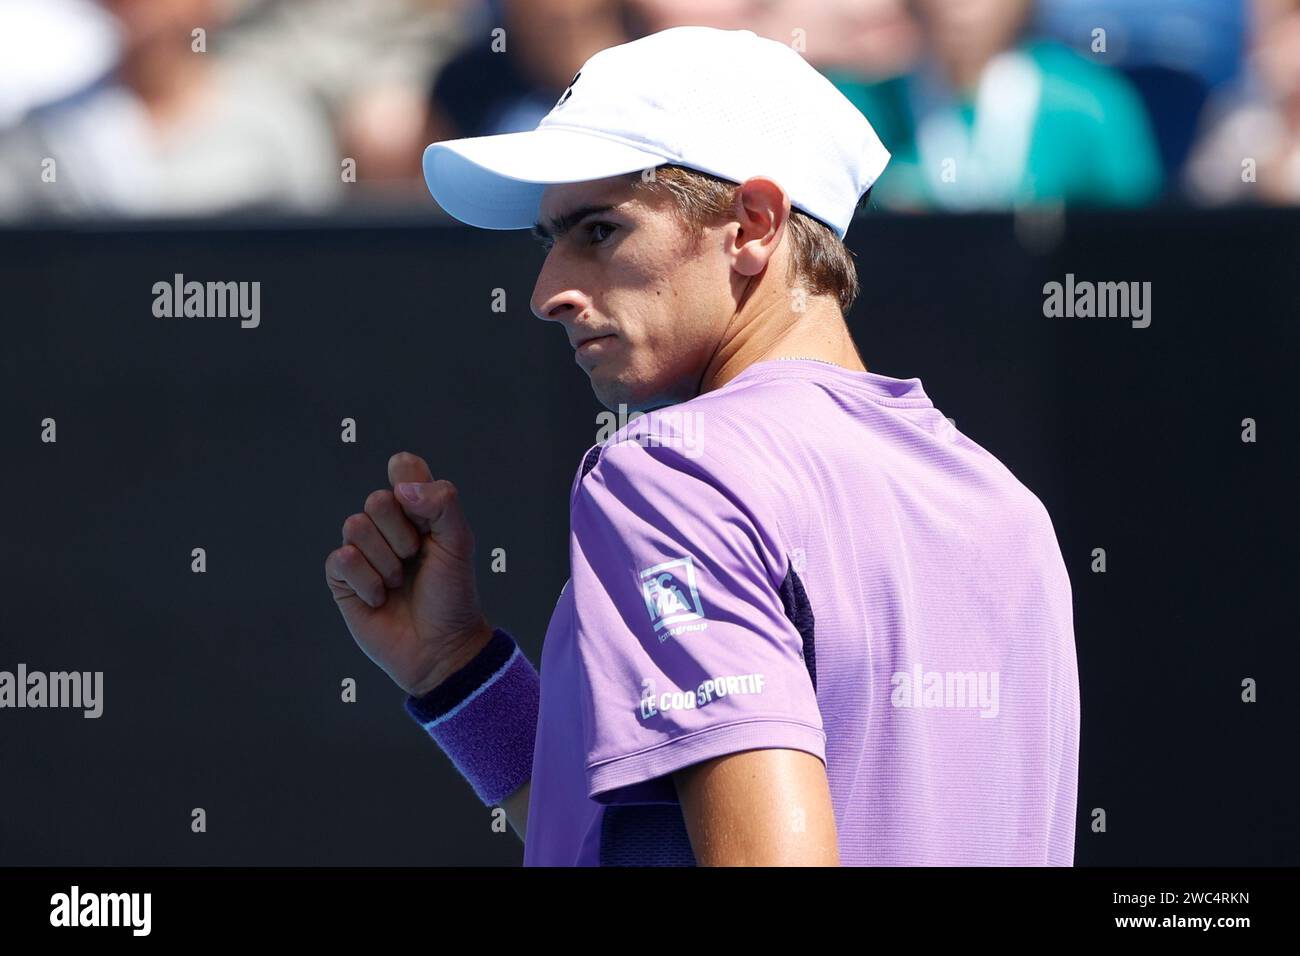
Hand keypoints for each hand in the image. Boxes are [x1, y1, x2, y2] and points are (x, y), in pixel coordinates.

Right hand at [325, 451, 492, 696]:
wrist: (440, 647)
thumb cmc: (453, 594)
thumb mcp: (460, 542)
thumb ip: (442, 503)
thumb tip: (401, 488)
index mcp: (418, 510)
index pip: (403, 467)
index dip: (411, 485)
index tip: (427, 518)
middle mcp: (387, 526)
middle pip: (377, 500)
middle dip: (403, 535)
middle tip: (417, 560)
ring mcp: (363, 551)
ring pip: (355, 526)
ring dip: (386, 562)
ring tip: (399, 582)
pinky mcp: (342, 579)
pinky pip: (341, 558)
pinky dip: (367, 582)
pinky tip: (381, 598)